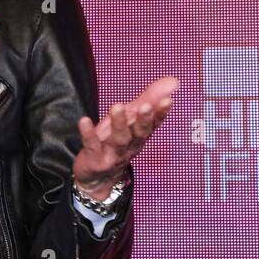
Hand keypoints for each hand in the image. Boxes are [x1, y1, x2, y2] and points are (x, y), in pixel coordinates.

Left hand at [73, 75, 178, 197]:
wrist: (97, 178)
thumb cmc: (116, 143)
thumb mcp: (132, 119)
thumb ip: (150, 98)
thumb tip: (173, 80)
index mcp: (139, 135)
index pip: (153, 124)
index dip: (160, 113)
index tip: (168, 100)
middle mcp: (129, 145)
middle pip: (138, 133)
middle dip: (143, 120)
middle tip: (146, 106)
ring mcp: (112, 154)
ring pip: (118, 140)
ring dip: (119, 124)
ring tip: (117, 107)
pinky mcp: (93, 159)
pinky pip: (91, 146)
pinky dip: (88, 134)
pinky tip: (84, 121)